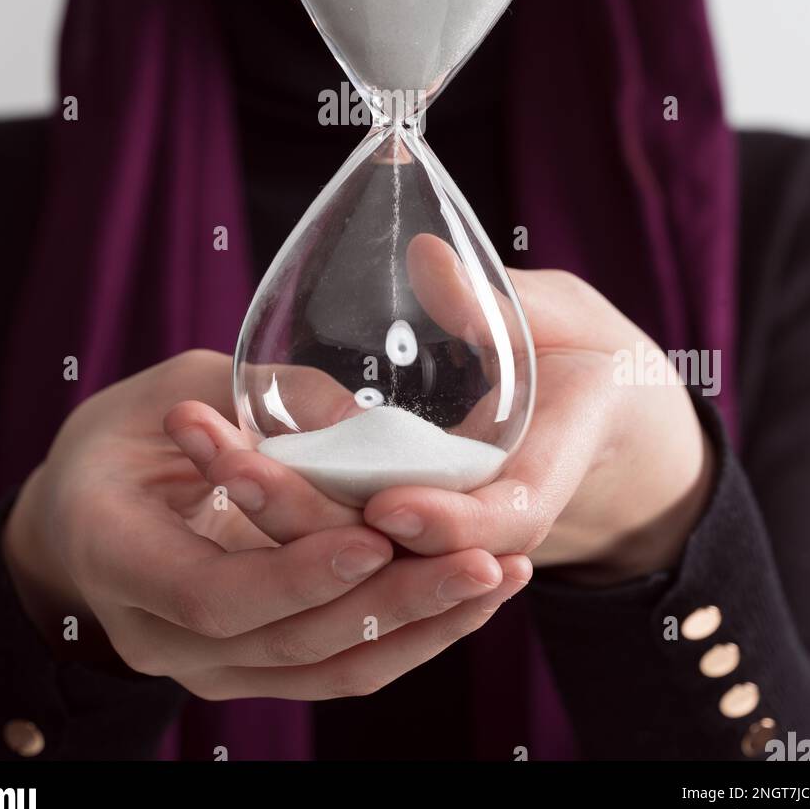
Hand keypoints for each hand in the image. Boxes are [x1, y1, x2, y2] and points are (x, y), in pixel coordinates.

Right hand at [2, 350, 532, 698]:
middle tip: (481, 560)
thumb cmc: (124, 433)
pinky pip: (333, 672)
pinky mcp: (249, 668)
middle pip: (285, 644)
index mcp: (114, 553)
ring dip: (419, 630)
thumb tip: (363, 422)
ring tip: (498, 579)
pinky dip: (406, 639)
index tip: (376, 534)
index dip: (297, 574)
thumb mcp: (175, 388)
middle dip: (392, 604)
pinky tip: (467, 599)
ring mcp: (204, 665)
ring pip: (323, 672)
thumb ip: (259, 400)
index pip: (212, 594)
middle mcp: (155, 633)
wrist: (83, 515)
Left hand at [193, 253, 714, 587]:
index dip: (451, 522)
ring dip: (285, 516)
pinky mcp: (404, 512)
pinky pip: (347, 527)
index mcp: (551, 470)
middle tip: (242, 473)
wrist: (595, 413)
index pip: (506, 516)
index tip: (390, 506)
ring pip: (362, 548)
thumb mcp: (565, 317)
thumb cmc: (586, 354)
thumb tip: (427, 258)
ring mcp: (443, 522)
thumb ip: (504, 302)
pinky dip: (288, 508)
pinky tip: (223, 468)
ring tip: (214, 461)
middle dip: (323, 522)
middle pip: (408, 550)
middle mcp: (490, 514)